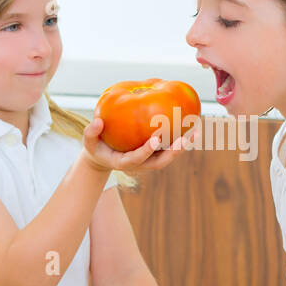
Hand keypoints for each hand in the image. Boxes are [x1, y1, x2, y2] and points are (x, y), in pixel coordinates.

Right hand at [80, 117, 200, 173]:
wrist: (104, 157)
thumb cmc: (96, 147)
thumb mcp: (88, 142)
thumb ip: (90, 133)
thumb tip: (97, 121)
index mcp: (124, 163)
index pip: (137, 159)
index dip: (147, 151)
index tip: (156, 139)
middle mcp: (140, 164)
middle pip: (160, 162)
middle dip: (173, 153)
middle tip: (185, 139)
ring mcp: (149, 160)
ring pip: (169, 156)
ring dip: (183, 146)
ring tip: (196, 131)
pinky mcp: (155, 154)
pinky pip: (170, 147)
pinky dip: (181, 139)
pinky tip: (192, 125)